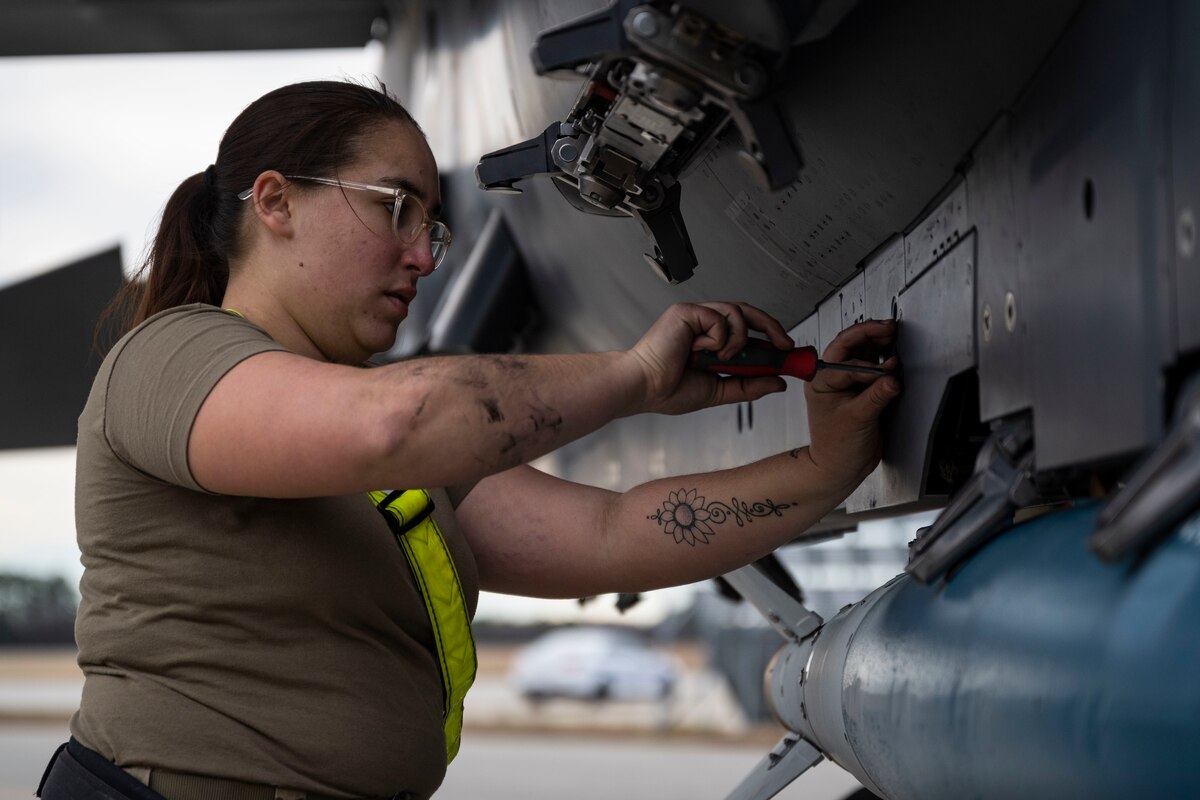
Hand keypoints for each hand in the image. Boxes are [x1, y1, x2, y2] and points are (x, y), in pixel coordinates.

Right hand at [626, 302, 793, 415]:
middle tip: (785, 345)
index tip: (788, 351)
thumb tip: (778, 382)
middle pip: (748, 313)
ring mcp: (696, 315)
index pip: (748, 330)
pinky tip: (701, 351)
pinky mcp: (687, 311)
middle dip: (772, 327)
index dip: (770, 336)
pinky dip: (719, 337)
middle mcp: (704, 324)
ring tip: (723, 359)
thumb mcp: (720, 390)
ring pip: (737, 312)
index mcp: (711, 340)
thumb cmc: (669, 389)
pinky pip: (719, 317)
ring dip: (738, 340)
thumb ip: (749, 386)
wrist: (646, 388)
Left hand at [804, 319, 900, 489]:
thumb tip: (892, 378)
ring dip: (876, 341)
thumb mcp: (857, 420)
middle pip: (848, 345)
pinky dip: (883, 356)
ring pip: (860, 351)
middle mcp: (830, 376)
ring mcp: (845, 379)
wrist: (840, 466)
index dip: (869, 365)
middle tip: (889, 327)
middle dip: (869, 333)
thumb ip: (876, 396)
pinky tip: (893, 352)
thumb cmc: (836, 446)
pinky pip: (871, 363)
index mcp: (820, 381)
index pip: (846, 362)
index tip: (888, 372)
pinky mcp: (860, 385)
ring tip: (892, 333)